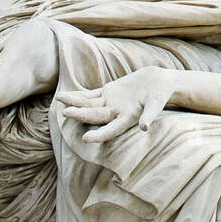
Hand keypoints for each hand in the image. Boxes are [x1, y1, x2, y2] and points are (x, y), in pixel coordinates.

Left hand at [59, 69, 175, 143]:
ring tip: (59, 98)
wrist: (160, 83)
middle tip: (66, 112)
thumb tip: (145, 127)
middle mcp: (115, 114)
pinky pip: (90, 94)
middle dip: (81, 114)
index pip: (111, 130)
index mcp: (127, 120)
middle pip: (95, 115)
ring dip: (75, 102)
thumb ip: (150, 115)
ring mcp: (110, 103)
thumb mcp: (157, 104)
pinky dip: (79, 95)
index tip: (86, 138)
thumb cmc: (161, 94)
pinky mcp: (108, 92)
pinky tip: (66, 95)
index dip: (99, 135)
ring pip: (89, 104)